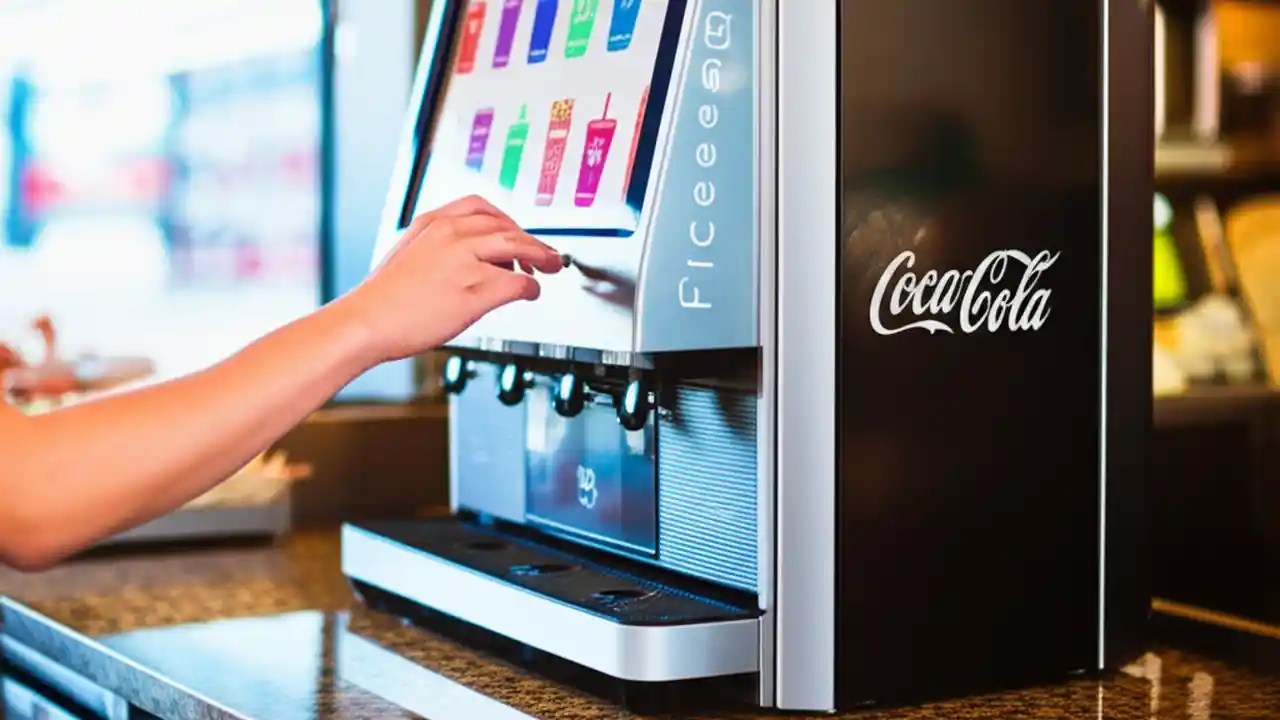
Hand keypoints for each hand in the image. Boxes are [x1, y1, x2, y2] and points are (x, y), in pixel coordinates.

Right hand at [338, 195, 562, 362]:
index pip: (481, 207)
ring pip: (518, 246)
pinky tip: (530, 293)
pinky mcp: (476, 289)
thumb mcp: (408, 255)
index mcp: (433, 223)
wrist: (365, 322)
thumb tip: (466, 259)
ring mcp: (465, 260)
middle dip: (531, 239)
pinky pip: (517, 282)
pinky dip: (531, 286)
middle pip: (506, 226)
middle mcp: (451, 234)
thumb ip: (438, 249)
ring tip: (550, 266)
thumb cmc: (382, 300)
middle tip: (545, 252)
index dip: (506, 220)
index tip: (516, 231)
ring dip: (540, 255)